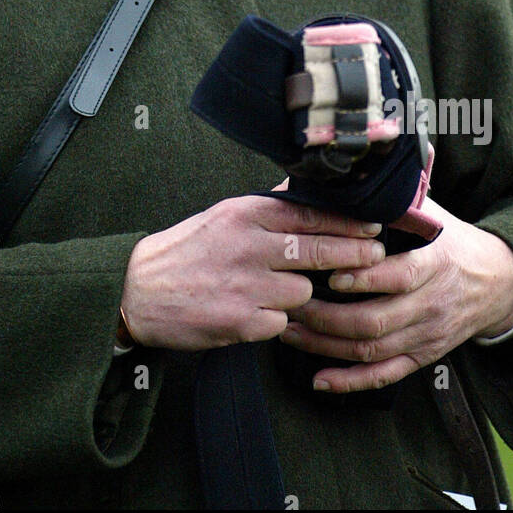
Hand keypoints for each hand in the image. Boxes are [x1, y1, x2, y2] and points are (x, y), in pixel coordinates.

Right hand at [120, 188, 385, 350]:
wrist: (138, 290)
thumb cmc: (186, 251)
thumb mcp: (224, 215)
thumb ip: (267, 208)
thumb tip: (304, 190)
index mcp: (245, 215)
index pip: (309, 215)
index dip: (346, 223)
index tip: (373, 227)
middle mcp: (248, 246)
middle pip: (317, 250)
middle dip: (353, 254)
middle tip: (374, 256)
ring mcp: (245, 286)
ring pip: (303, 291)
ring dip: (300, 294)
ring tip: (279, 290)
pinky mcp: (241, 322)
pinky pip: (281, 321)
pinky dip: (275, 320)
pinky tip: (257, 312)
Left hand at [278, 195, 512, 392]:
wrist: (495, 281)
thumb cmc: (448, 239)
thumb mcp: (429, 212)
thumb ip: (392, 198)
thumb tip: (344, 175)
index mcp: (432, 265)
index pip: (398, 277)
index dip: (364, 279)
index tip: (330, 274)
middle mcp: (429, 305)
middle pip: (376, 321)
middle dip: (328, 317)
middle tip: (291, 304)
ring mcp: (424, 335)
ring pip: (372, 350)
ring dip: (326, 345)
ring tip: (289, 330)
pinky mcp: (420, 356)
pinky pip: (384, 375)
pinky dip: (351, 381)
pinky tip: (320, 378)